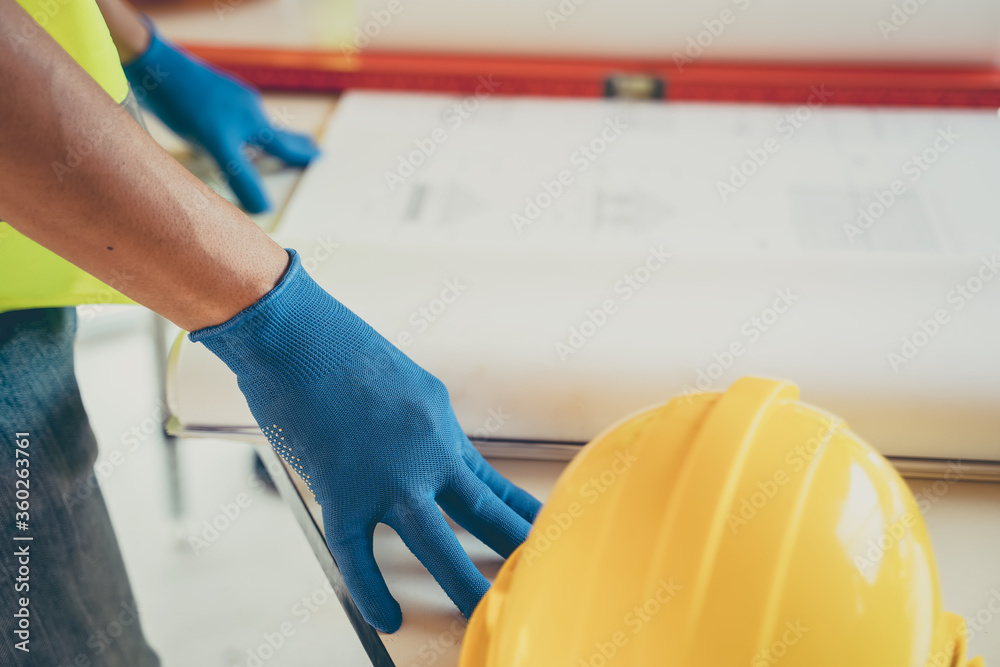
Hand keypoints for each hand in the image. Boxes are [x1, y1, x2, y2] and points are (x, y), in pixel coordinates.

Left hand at [123, 26, 318, 212]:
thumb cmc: (185, 103)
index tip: (320, 156)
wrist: (153, 60)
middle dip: (293, 143)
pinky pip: (236, 116)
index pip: (286, 145)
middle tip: (311, 147)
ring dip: (265, 137)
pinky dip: (242, 128)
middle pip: (276, 132)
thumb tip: (265, 208)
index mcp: (254, 123)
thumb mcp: (215, 144)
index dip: (302, 155)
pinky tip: (226, 130)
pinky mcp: (212, 92)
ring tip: (270, 146)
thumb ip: (240, 176)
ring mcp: (230, 98)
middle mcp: (248, 109)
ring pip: (254, 124)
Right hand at [190, 250, 540, 631]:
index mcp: (440, 425)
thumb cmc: (338, 347)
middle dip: (514, 548)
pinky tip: (388, 617)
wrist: (294, 331)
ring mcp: (387, 474)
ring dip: (465, 581)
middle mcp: (426, 451)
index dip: (516, 513)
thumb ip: (417, 424)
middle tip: (542, 578)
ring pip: (437, 540)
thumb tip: (421, 452)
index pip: (488, 481)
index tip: (542, 534)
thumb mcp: (400, 381)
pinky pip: (358, 553)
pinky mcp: (340, 490)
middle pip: (480, 510)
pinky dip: (372, 589)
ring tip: (487, 612)